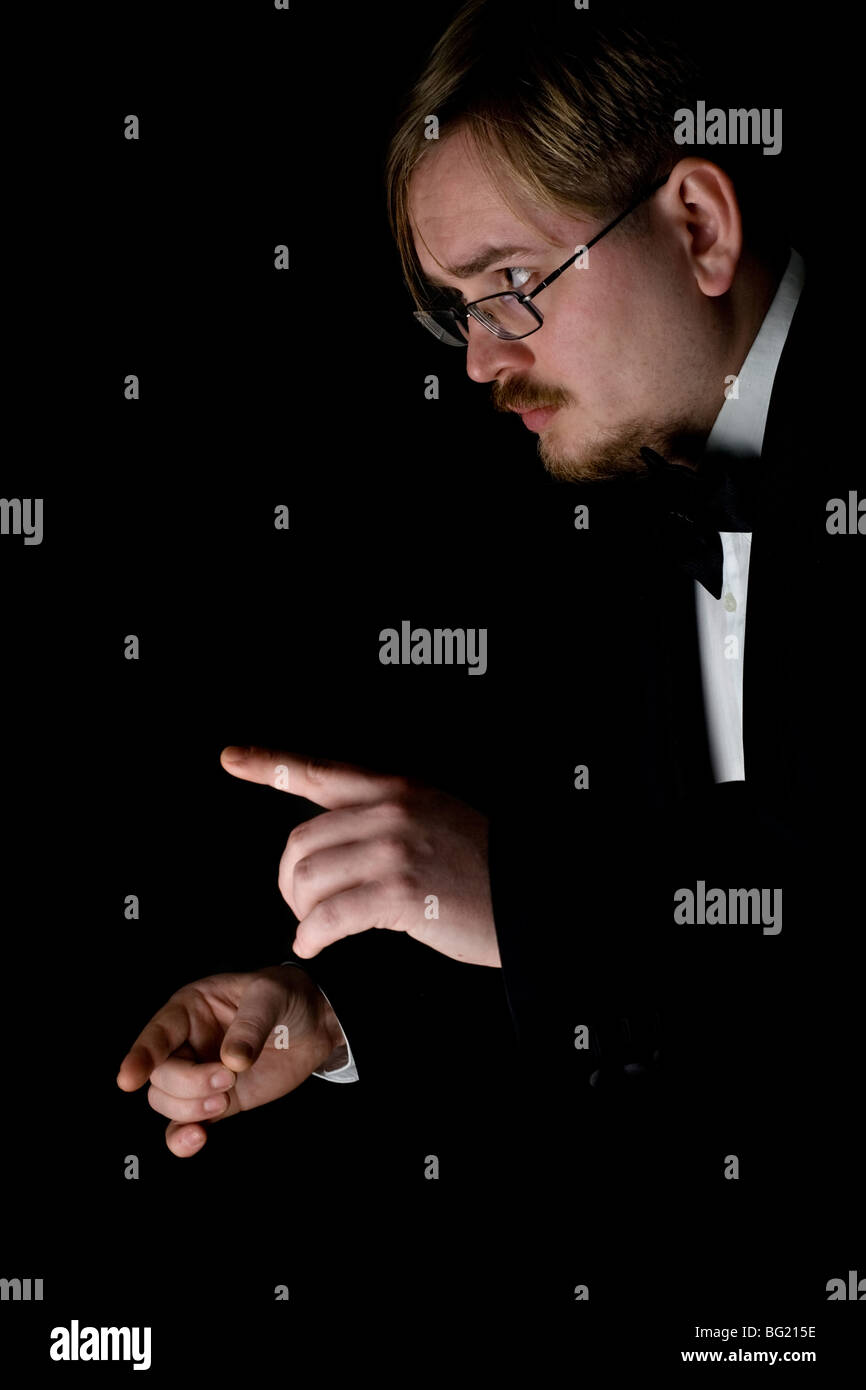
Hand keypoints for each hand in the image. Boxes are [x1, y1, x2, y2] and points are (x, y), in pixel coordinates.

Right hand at [116, 965, 342, 1156]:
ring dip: (191, 1108)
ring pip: (167, 1102)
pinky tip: (197, 1139)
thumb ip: (251, 1025)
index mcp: (190, 1009)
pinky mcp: (215, 1102)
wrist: (315, 1024)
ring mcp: (198, 1074)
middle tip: (228, 1079)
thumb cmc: (286, 997)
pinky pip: (184, 1126)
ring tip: (227, 1096)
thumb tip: (231, 1061)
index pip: (156, 1034)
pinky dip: (183, 1140)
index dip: (141, 1056)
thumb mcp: (271, 995)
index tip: (129, 1080)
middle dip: (189, 1084)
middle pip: (160, 1075)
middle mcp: (186, 1043)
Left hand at [219, 746, 500, 967]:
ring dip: (300, 910)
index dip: (269, 763)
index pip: (319, 770)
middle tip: (302, 904)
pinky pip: (329, 915)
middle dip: (289, 880)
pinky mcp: (398, 893)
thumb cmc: (483, 868)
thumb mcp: (435, 817)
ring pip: (307, 877)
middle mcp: (389, 811)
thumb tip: (338, 843)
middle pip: (300, 841)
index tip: (230, 758)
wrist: (531, 896)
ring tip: (313, 927)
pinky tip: (314, 943)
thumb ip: (386, 819)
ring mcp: (392, 850)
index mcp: (395, 788)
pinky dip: (311, 934)